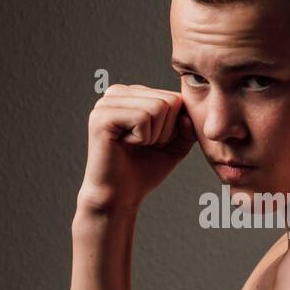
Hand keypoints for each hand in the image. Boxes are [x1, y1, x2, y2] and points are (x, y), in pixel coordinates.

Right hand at [77, 83, 197, 213]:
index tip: (154, 142)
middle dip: (165, 131)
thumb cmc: (143, 171)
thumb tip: (186, 114)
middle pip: (168, 100)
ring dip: (154, 135)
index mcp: (132, 94)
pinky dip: (142, 138)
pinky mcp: (102, 116)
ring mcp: (107, 103)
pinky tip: (125, 145)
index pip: (174, 97)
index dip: (173, 127)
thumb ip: (187, 128)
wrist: (119, 196)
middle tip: (144, 146)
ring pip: (158, 107)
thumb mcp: (174, 146)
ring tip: (136, 145)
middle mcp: (117, 93)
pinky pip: (142, 118)